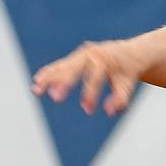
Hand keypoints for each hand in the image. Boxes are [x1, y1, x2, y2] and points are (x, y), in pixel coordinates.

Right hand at [31, 38, 148, 114]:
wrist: (128, 53)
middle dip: (64, 83)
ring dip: (49, 78)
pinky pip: (59, 65)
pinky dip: (49, 72)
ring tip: (36, 90)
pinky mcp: (74, 58)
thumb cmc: (127, 72)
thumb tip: (109, 112)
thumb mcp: (127, 86)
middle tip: (55, 98)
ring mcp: (80, 55)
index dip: (91, 94)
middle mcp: (90, 54)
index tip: (88, 110)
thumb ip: (120, 99)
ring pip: (62, 66)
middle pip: (73, 68)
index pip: (95, 78)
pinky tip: (37, 81)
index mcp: (105, 59)